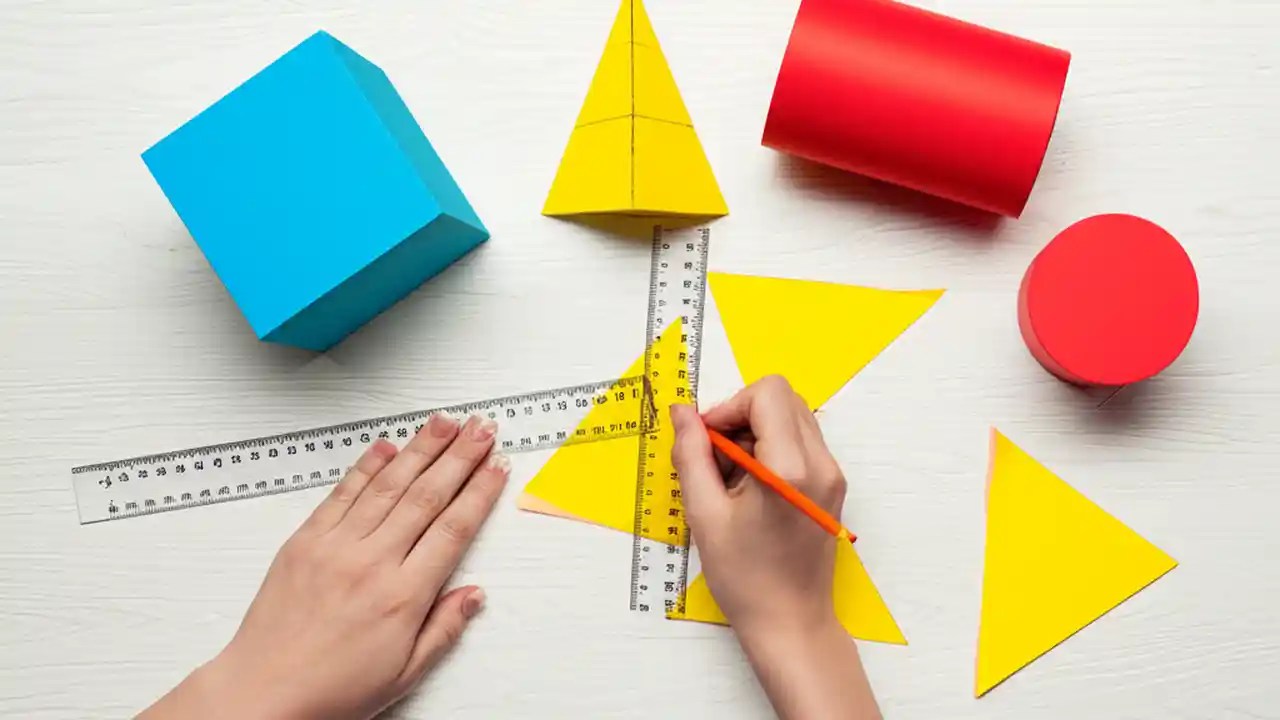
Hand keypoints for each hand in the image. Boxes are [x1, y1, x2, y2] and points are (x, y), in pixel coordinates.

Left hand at [140, 413, 509, 719]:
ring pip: (388, 485)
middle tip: (481, 428)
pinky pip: (342, 493)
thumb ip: (444, 629)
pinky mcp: (305, 541)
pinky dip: (367, 466)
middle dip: (460, 455)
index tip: (497, 467)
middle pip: (427, 495)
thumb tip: (473, 595)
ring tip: (445, 423)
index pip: (453, 529)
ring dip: (421, 448)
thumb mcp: (404, 673)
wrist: (262, 693)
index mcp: (402, 596)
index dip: (480, 492)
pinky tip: (387, 447)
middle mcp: (370, 563)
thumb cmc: (329, 689)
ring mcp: (336, 547)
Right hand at [670, 376, 880, 719]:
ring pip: (792, 417)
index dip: (729, 406)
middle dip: (741, 416)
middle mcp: (821, 464)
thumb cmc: (745, 578)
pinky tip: (750, 486)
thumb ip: (691, 454)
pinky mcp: (832, 485)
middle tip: (715, 457)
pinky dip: (771, 448)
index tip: (706, 439)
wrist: (790, 624)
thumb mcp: (705, 515)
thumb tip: (681, 412)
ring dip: (755, 431)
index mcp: (790, 468)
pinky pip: (801, 442)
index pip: (769, 392)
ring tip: (730, 477)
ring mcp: (832, 474)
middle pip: (783, 398)